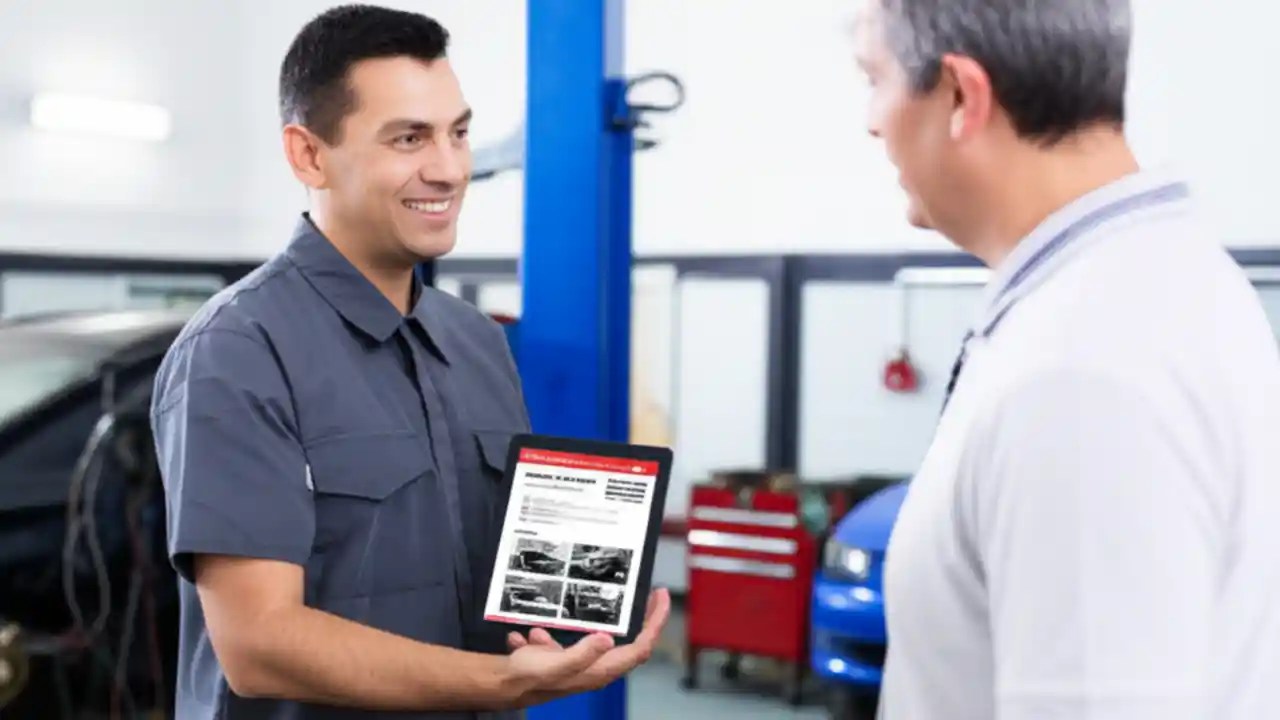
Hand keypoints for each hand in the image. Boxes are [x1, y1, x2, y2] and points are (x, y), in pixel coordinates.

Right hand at [504, 588, 670, 704]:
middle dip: (642, 618)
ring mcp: (581, 662)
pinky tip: (533, 632)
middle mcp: (596, 667)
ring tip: (590, 604)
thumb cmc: (530, 677)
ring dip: (595, 621)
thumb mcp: (555, 663)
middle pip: (630, 642)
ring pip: (598, 637)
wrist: (502, 684)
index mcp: (601, 669)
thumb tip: (607, 639)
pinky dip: (554, 631)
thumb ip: (582, 653)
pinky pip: (566, 639)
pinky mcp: (565, 657)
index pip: (641, 647)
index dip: (655, 623)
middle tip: (649, 594)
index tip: (660, 597)